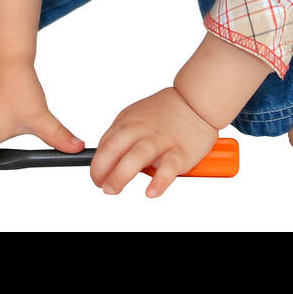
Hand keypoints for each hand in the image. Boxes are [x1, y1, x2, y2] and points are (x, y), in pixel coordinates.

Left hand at [90, 86, 219, 198]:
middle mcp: (142, 130)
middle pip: (115, 148)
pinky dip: (159, 181)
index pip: (105, 145)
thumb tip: (104, 160)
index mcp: (129, 122)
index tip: (96, 177)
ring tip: (112, 189)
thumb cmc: (164, 112)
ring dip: (121, 174)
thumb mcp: (135, 116)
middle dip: (102, 169)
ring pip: (137, 156)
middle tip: (101, 185)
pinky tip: (151, 191)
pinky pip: (168, 168)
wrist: (196, 101)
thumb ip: (121, 136)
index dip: (97, 164)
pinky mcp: (180, 152)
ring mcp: (161, 141)